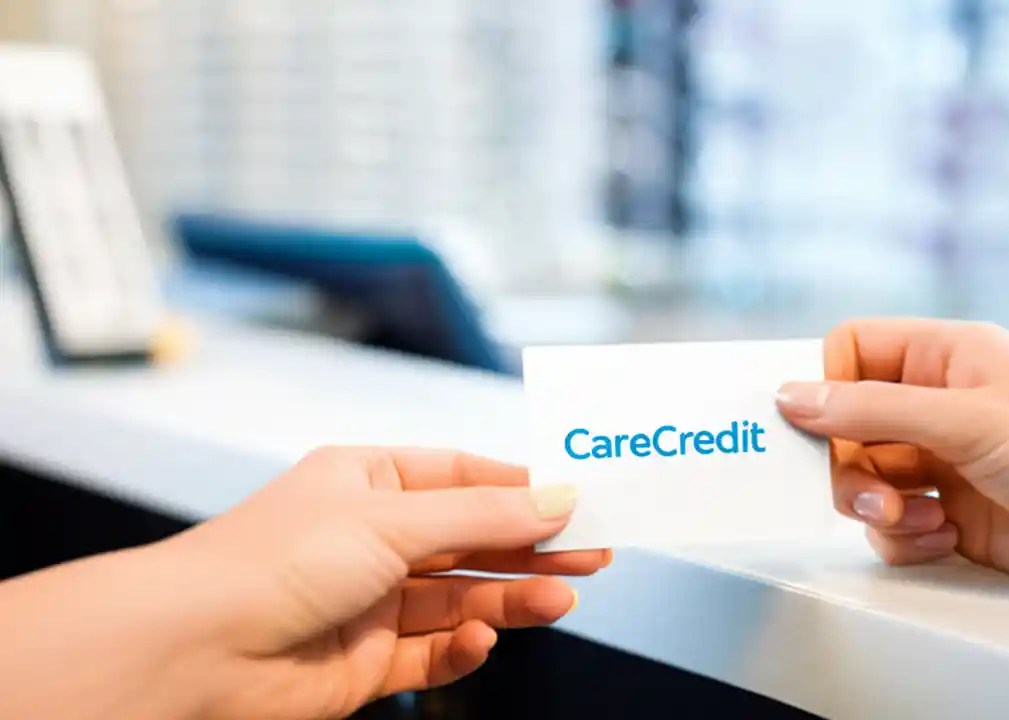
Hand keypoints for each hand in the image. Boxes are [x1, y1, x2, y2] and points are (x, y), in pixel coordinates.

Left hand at [0, 448, 606, 718]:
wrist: (193, 652)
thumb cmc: (272, 560)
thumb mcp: (392, 519)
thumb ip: (482, 514)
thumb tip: (557, 497)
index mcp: (366, 481)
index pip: (462, 476)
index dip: (521, 487)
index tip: (578, 498)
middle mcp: (370, 538)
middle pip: (471, 540)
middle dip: (532, 546)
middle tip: (596, 553)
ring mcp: (370, 601)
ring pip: (462, 597)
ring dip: (512, 597)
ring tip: (562, 599)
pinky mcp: (366, 661)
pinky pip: (433, 653)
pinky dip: (464, 647)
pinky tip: (484, 637)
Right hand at [776, 318, 1008, 616]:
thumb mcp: (966, 419)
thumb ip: (870, 411)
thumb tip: (791, 397)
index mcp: (946, 357)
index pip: (852, 351)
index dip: (826, 387)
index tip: (817, 427)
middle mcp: (940, 405)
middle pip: (847, 425)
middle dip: (848, 463)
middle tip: (872, 490)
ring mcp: (946, 462)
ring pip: (863, 479)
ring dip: (877, 505)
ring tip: (920, 517)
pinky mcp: (954, 515)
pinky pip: (893, 526)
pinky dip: (906, 537)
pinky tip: (947, 537)